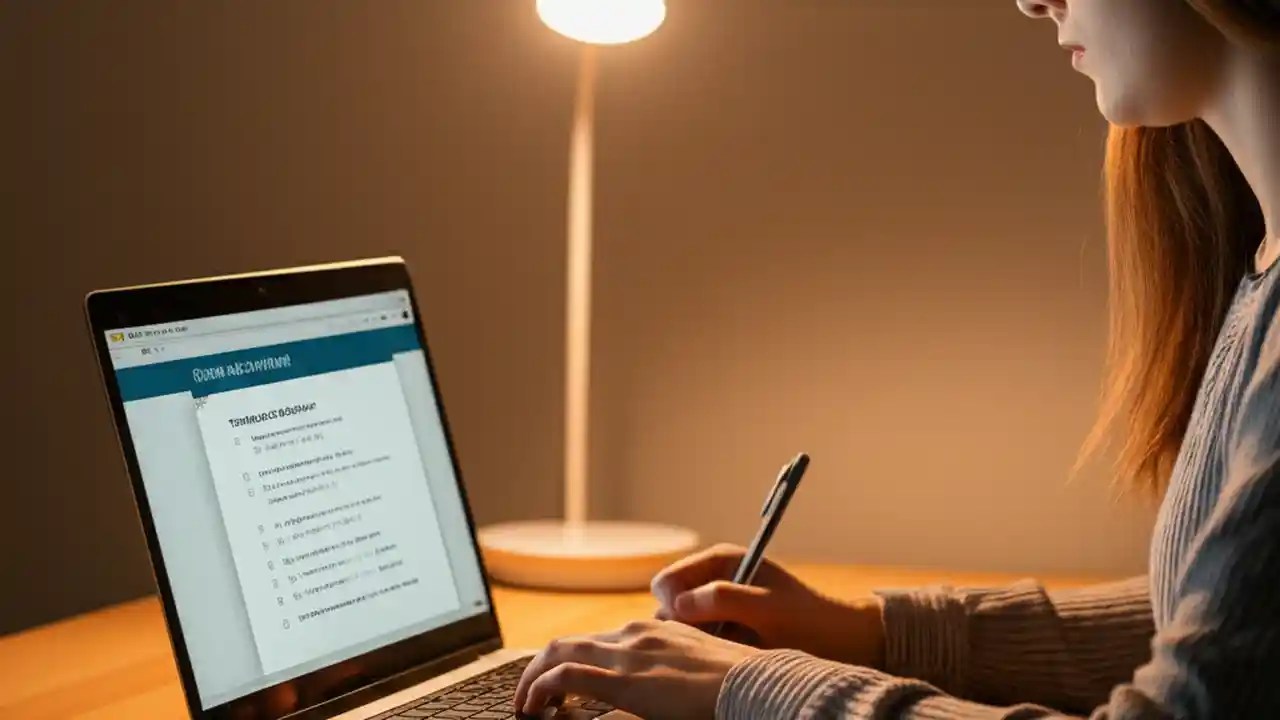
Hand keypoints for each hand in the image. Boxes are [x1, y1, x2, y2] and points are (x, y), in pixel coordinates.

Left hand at [513, 619, 759, 718]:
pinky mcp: (623, 679)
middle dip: (539, 668)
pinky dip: (541, 690)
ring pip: (559, 653)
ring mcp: (628, 653)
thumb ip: (670, 674)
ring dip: (533, 679)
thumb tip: (655, 690)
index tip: (559, 687)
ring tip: (525, 706)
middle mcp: (636, 634)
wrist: (756, 684)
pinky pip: (565, 677)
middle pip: (569, 642)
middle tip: (529, 697)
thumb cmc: (737, 684)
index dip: (570, 661)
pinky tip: (536, 709)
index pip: (598, 640)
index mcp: (654, 631)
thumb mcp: (698, 671)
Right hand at [651, 543, 884, 667]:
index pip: (668, 581)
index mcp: (720, 560)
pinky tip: (727, 656)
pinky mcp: (723, 628)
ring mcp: (716, 605)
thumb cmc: (807, 619)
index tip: (689, 627)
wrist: (839, 640)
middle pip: (667, 604)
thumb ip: (722, 599)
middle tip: (710, 642)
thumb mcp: (766, 607)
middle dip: (679, 625)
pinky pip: (695, 639)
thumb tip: (677, 604)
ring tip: (723, 649)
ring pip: (678, 625)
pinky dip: (704, 649)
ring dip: (692, 639)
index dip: (672, 605)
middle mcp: (713, 578)